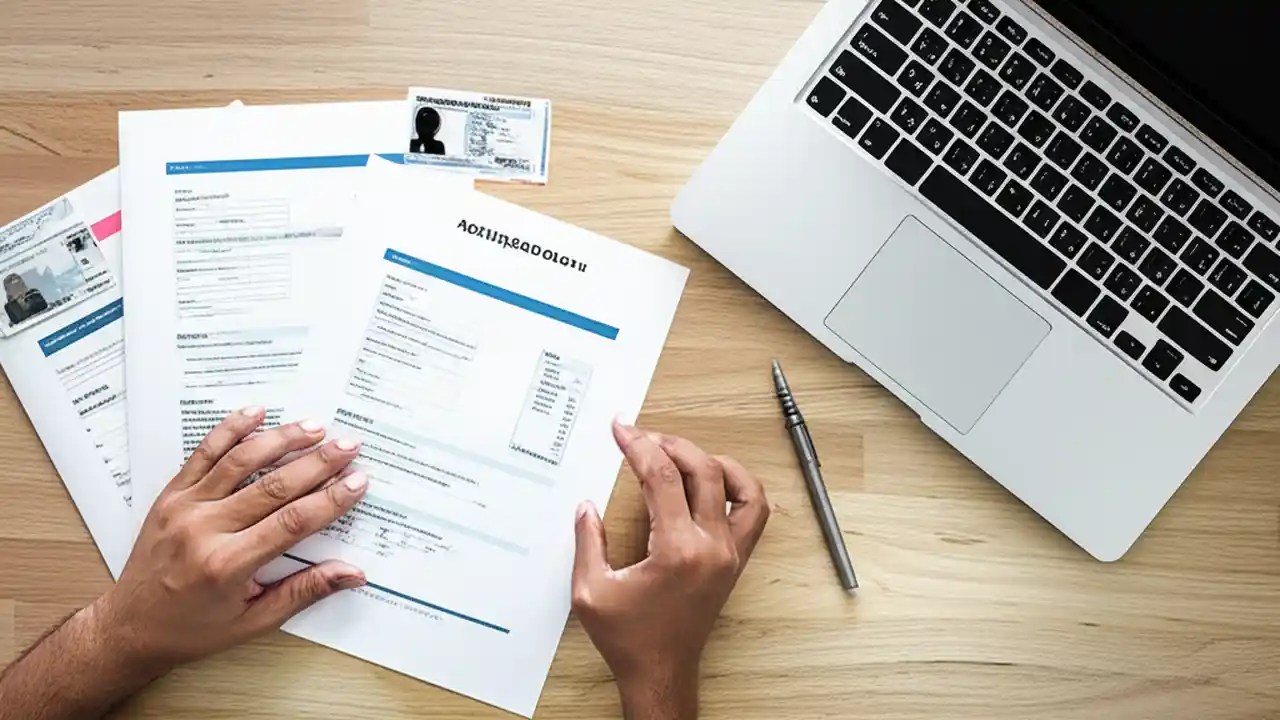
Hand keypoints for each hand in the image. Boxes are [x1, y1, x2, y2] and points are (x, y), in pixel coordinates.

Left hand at [97, 407, 369, 672]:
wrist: (130, 627)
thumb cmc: (192, 630)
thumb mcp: (253, 621)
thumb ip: (304, 591)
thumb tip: (352, 573)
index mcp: (227, 565)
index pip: (292, 523)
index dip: (330, 500)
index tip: (358, 481)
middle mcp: (204, 531)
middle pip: (273, 486)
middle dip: (317, 463)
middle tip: (348, 446)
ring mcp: (184, 508)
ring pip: (240, 462)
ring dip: (281, 439)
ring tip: (315, 427)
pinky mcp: (170, 496)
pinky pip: (203, 455)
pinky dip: (230, 430)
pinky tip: (256, 412)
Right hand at [571, 423, 769, 719]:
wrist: (661, 673)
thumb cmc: (629, 639)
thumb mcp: (591, 591)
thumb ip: (587, 542)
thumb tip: (588, 505)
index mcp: (677, 550)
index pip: (660, 477)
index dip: (638, 445)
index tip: (622, 429)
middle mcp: (712, 547)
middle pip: (702, 470)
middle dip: (669, 443)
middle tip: (642, 436)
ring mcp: (730, 554)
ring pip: (740, 486)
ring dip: (711, 460)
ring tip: (680, 453)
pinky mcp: (736, 561)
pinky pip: (754, 512)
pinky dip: (738, 487)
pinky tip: (712, 480)